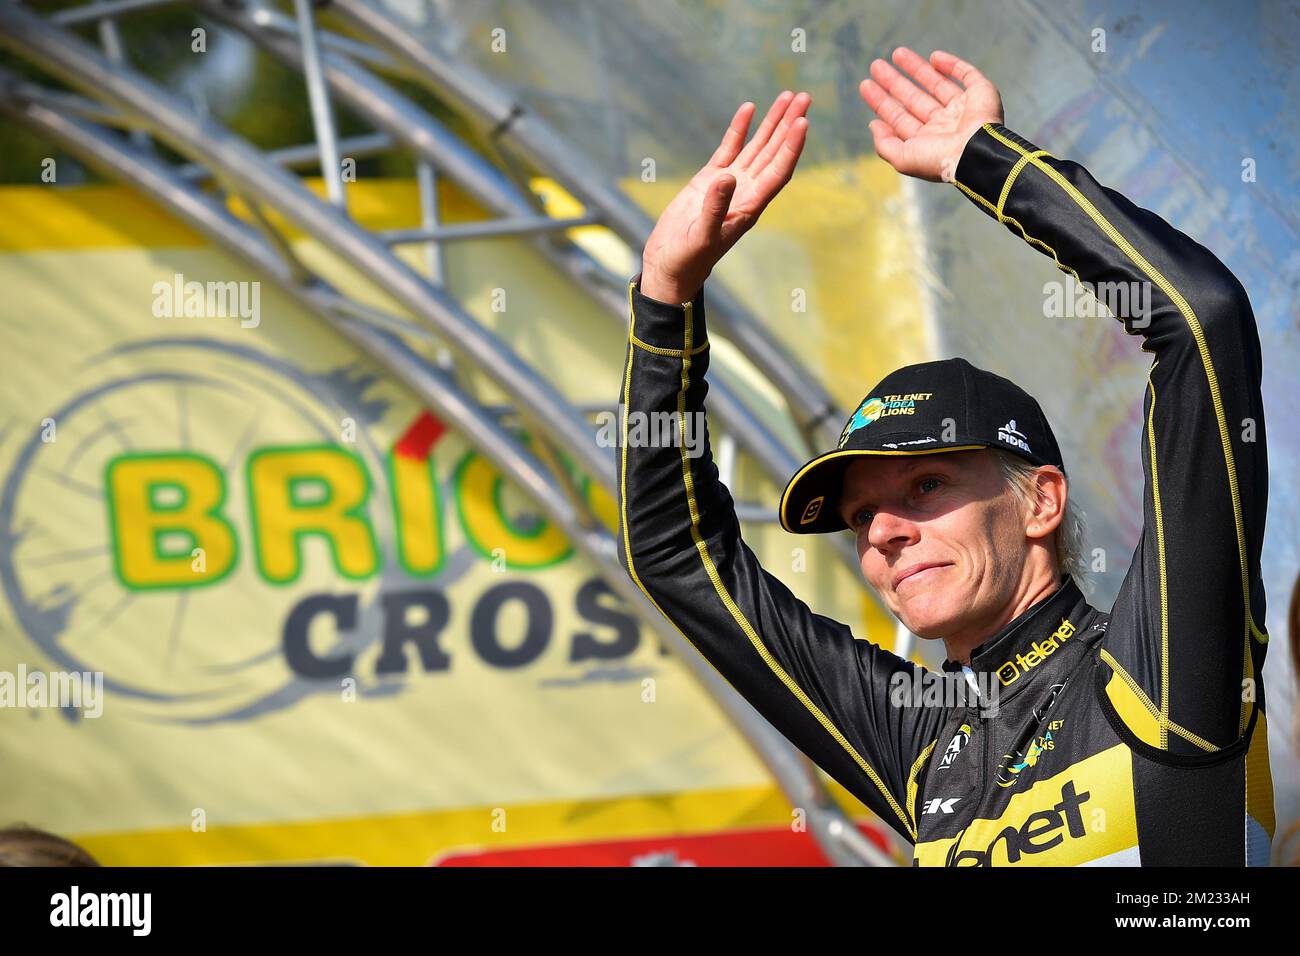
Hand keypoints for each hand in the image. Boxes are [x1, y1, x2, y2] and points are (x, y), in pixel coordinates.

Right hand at [640, 91, 809, 303]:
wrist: (670, 264)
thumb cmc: (689, 258)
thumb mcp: (702, 236)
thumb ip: (715, 208)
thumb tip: (727, 176)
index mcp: (750, 206)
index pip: (777, 171)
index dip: (791, 147)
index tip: (802, 122)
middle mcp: (746, 191)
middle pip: (774, 153)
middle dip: (789, 125)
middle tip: (804, 97)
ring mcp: (728, 184)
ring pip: (756, 147)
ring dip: (772, 123)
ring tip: (787, 97)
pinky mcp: (709, 180)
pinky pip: (729, 149)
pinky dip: (740, 129)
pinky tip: (749, 109)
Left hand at [859, 48, 1002, 182]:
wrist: (975, 152)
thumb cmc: (938, 159)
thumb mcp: (902, 158)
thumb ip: (884, 144)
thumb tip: (873, 125)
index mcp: (927, 142)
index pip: (899, 118)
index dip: (881, 102)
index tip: (866, 85)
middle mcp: (944, 126)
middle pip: (914, 99)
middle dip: (894, 82)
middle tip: (876, 65)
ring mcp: (962, 109)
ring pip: (936, 84)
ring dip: (917, 68)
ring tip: (897, 53)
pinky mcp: (981, 93)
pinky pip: (966, 75)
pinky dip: (952, 65)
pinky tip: (934, 57)